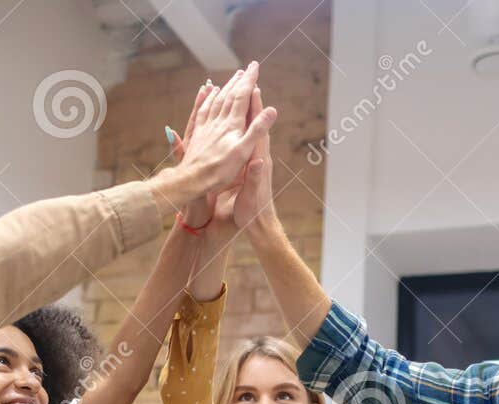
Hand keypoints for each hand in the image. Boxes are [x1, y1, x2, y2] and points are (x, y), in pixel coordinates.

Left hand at [164, 62, 276, 205]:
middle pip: (229, 95)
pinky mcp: (198, 133)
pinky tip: (208, 93)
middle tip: (246, 69)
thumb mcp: (244, 152)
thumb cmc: (219, 171)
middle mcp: (218, 121)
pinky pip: (203, 110)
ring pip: (216, 101)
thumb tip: (272, 110)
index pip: (242, 97)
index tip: (255, 65)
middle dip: (239, 81)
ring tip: (232, 78)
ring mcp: (207, 126)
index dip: (249, 80)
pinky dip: (207, 98)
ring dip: (225, 87)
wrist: (192, 180)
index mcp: (232, 125)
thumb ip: (257, 130)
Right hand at [225, 88, 276, 235]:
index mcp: (258, 162)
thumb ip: (254, 178)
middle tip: (250, 82)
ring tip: (245, 95)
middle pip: (256, 125)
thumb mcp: (250, 197)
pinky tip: (239, 122)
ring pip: (252, 132)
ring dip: (248, 113)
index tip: (253, 90)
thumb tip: (259, 161)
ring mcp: (256, 162)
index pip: (257, 131)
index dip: (255, 111)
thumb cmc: (252, 214)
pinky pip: (247, 142)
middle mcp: (259, 158)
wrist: (259, 227)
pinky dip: (243, 128)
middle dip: (253, 104)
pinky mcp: (252, 168)